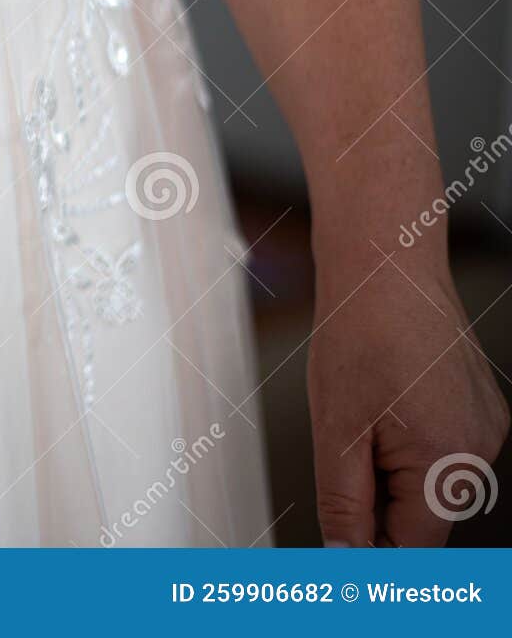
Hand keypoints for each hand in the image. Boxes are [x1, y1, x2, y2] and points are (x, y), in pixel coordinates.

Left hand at [309, 238, 508, 545]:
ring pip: (431, 486)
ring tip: (360, 420)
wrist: (384, 265)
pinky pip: (442, 452)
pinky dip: (408, 447)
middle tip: (339, 467)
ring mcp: (488, 427)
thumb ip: (344, 502)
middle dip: (378, 510)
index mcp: (449, 461)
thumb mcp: (335, 429)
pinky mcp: (481, 408)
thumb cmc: (357, 332)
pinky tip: (384, 407)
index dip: (371, 555)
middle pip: (424, 519)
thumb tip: (346, 556)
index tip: (339, 555)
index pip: (414, 545)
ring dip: (390, 476)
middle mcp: (482, 449)